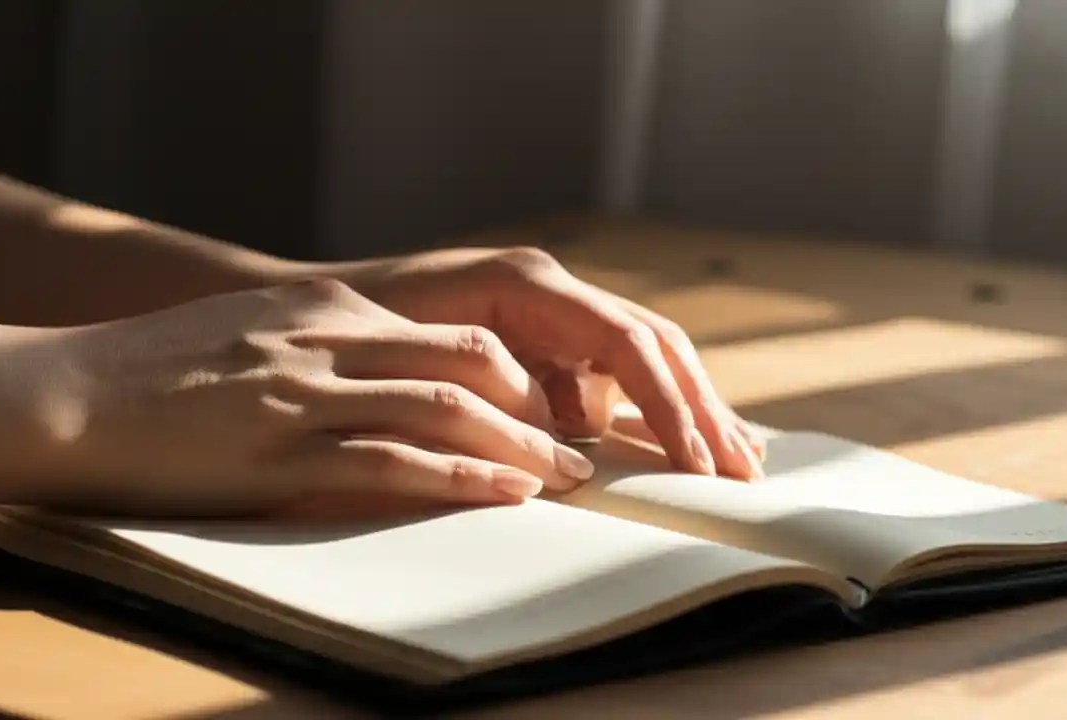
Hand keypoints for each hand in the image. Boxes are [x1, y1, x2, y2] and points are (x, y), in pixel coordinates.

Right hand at [44, 280, 595, 516]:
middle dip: (532, 410)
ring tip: (564, 481)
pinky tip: (502, 496)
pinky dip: (458, 480)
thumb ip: (316, 342)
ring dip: (516, 447)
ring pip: (443, 410)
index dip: (511, 375)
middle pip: (466, 362)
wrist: (65, 392)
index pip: (447, 332)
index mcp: (322, 305)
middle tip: (576, 451)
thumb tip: (377, 382)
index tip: (543, 411)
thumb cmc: (152, 370)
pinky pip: (391, 462)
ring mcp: (303, 394)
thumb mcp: (248, 329)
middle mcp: (325, 338)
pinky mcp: (278, 453)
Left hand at [332, 246, 765, 478]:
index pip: (627, 342)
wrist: (319, 312)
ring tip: (742, 460)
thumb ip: (501, 385)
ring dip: (691, 412)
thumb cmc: (364, 326)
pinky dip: (650, 413)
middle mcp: (554, 293)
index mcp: (530, 283)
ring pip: (644, 361)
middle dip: (702, 409)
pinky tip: (684, 444)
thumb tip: (569, 435)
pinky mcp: (545, 346)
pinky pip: (611, 378)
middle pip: (654, 347)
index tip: (699, 462)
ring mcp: (553, 317)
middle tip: (747, 473)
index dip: (669, 404)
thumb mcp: (426, 353)